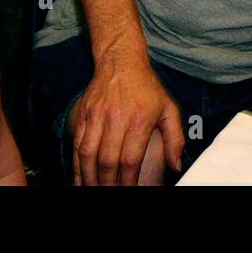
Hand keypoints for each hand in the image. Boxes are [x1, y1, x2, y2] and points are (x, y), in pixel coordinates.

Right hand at [71, 58, 184, 185]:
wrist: (120, 59)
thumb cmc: (147, 86)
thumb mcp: (169, 109)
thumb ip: (175, 139)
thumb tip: (175, 165)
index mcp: (139, 120)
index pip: (130, 159)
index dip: (127, 181)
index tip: (128, 191)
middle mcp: (116, 118)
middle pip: (107, 160)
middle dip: (107, 183)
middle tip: (108, 194)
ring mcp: (97, 115)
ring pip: (88, 153)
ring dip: (89, 176)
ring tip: (92, 189)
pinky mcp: (84, 112)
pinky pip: (77, 142)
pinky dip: (76, 162)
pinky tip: (78, 177)